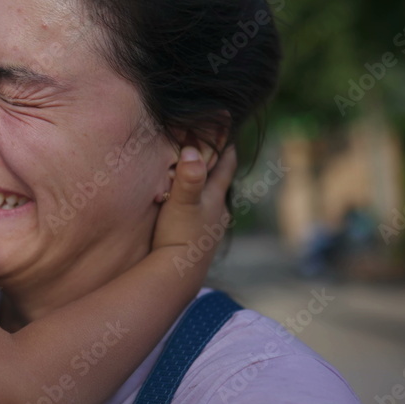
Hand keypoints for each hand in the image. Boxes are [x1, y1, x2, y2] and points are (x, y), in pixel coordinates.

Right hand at [151, 145, 236, 273]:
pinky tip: (186, 209)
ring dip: (203, 187)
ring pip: (209, 200)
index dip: (226, 145)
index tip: (225, 129)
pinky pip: (200, 215)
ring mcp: (210, 228)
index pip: (226, 165)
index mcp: (215, 197)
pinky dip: (195, 205)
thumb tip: (192, 151)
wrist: (178, 275)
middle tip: (204, 148)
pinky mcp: (199, 241)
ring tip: (192, 176)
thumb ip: (189, 177)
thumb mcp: (182, 202)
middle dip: (213, 164)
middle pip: (219, 182)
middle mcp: (218, 212)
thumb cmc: (180, 236)